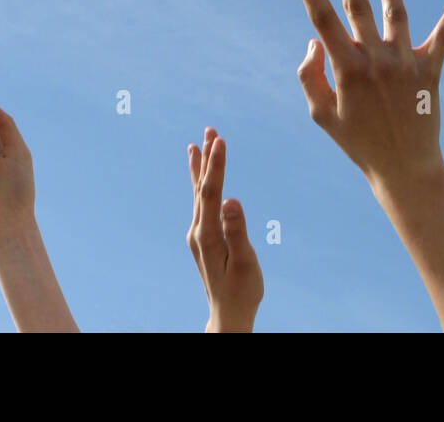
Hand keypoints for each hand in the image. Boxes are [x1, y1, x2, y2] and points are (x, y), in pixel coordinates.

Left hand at [187, 128, 262, 332]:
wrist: (228, 314)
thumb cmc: (242, 290)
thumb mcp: (245, 262)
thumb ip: (237, 230)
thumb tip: (231, 199)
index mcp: (208, 236)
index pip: (211, 193)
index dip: (216, 166)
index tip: (220, 141)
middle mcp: (198, 231)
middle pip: (201, 187)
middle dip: (207, 157)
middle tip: (210, 130)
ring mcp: (198, 233)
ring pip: (198, 193)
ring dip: (202, 166)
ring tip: (200, 142)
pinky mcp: (202, 236)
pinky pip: (200, 202)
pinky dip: (201, 183)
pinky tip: (201, 175)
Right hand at [291, 0, 443, 193]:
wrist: (404, 168)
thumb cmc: (358, 142)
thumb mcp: (322, 114)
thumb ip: (309, 77)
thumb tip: (314, 41)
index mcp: (346, 70)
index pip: (323, 20)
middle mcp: (376, 61)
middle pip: (360, 9)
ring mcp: (405, 64)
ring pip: (398, 15)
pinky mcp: (431, 71)